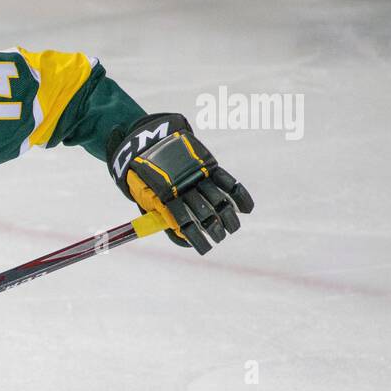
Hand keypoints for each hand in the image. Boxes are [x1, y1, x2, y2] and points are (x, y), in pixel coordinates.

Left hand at [107, 113, 253, 254]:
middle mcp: (183, 185)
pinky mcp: (207, 163)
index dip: (196, 238)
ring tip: (232, 229)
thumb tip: (181, 238)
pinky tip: (246, 209)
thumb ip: (160, 216)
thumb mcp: (143, 197)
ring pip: (218, 199)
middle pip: (205, 212)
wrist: (146, 140)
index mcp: (164, 196)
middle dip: (215, 229)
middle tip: (220, 237)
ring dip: (229, 217)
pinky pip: (227, 180)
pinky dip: (239, 195)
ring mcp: (197, 173)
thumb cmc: (144, 176)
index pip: (184, 223)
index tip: (206, 249)